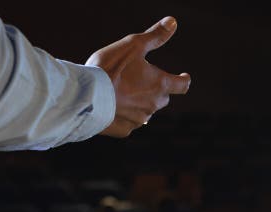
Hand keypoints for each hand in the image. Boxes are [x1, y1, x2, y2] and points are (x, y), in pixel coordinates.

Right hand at [86, 16, 190, 136]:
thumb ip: (155, 36)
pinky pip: (128, 123)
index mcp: (160, 85)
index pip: (182, 85)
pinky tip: (112, 107)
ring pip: (145, 111)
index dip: (183, 80)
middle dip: (156, 90)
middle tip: (141, 80)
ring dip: (139, 103)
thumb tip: (173, 22)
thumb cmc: (111, 68)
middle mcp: (153, 105)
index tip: (184, 77)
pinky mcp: (124, 130)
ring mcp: (139, 120)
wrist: (86, 96)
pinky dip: (123, 115)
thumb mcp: (134, 45)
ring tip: (121, 93)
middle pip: (162, 98)